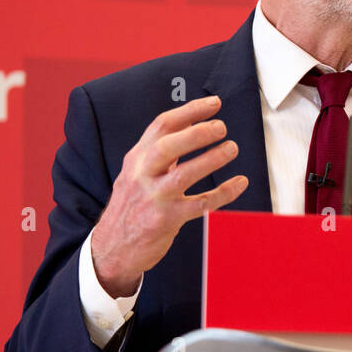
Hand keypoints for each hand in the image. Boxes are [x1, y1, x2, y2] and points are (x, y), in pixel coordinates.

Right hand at [91, 94, 247, 296]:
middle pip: (168, 147)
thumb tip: (191, 125)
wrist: (111, 247)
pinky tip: (239, 183)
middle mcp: (142, 175)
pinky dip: (223, 193)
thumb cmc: (131, 205)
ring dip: (211, 159)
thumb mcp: (136, 172)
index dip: (189, 112)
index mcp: (137, 158)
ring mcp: (154, 198)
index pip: (161, 126)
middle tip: (221, 127)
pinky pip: (200, 204)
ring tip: (231, 148)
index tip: (214, 104)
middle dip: (196, 133)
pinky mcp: (166, 220)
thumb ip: (159, 151)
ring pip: (184, 174)